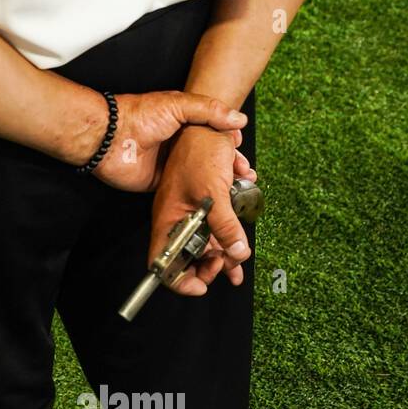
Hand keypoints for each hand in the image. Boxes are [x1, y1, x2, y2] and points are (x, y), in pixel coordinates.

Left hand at [88, 91, 246, 191]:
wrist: (110, 139)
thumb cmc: (138, 116)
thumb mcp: (178, 104)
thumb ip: (209, 110)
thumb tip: (238, 119)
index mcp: (184, 123)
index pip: (213, 133)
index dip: (228, 142)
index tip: (241, 150)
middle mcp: (179, 146)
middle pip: (210, 158)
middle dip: (229, 166)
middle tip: (245, 173)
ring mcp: (171, 166)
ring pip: (201, 177)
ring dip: (218, 183)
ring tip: (236, 187)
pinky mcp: (163, 185)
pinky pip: (185, 193)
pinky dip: (200, 197)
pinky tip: (215, 200)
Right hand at [150, 125, 255, 295]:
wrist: (211, 123)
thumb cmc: (200, 152)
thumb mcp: (214, 193)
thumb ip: (226, 227)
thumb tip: (237, 253)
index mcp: (168, 221)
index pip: (163, 264)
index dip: (181, 281)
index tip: (203, 285)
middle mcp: (178, 220)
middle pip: (191, 257)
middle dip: (213, 264)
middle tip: (230, 262)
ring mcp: (193, 213)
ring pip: (210, 242)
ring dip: (228, 246)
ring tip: (243, 253)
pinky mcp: (208, 204)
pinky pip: (221, 223)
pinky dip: (234, 222)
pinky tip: (243, 205)